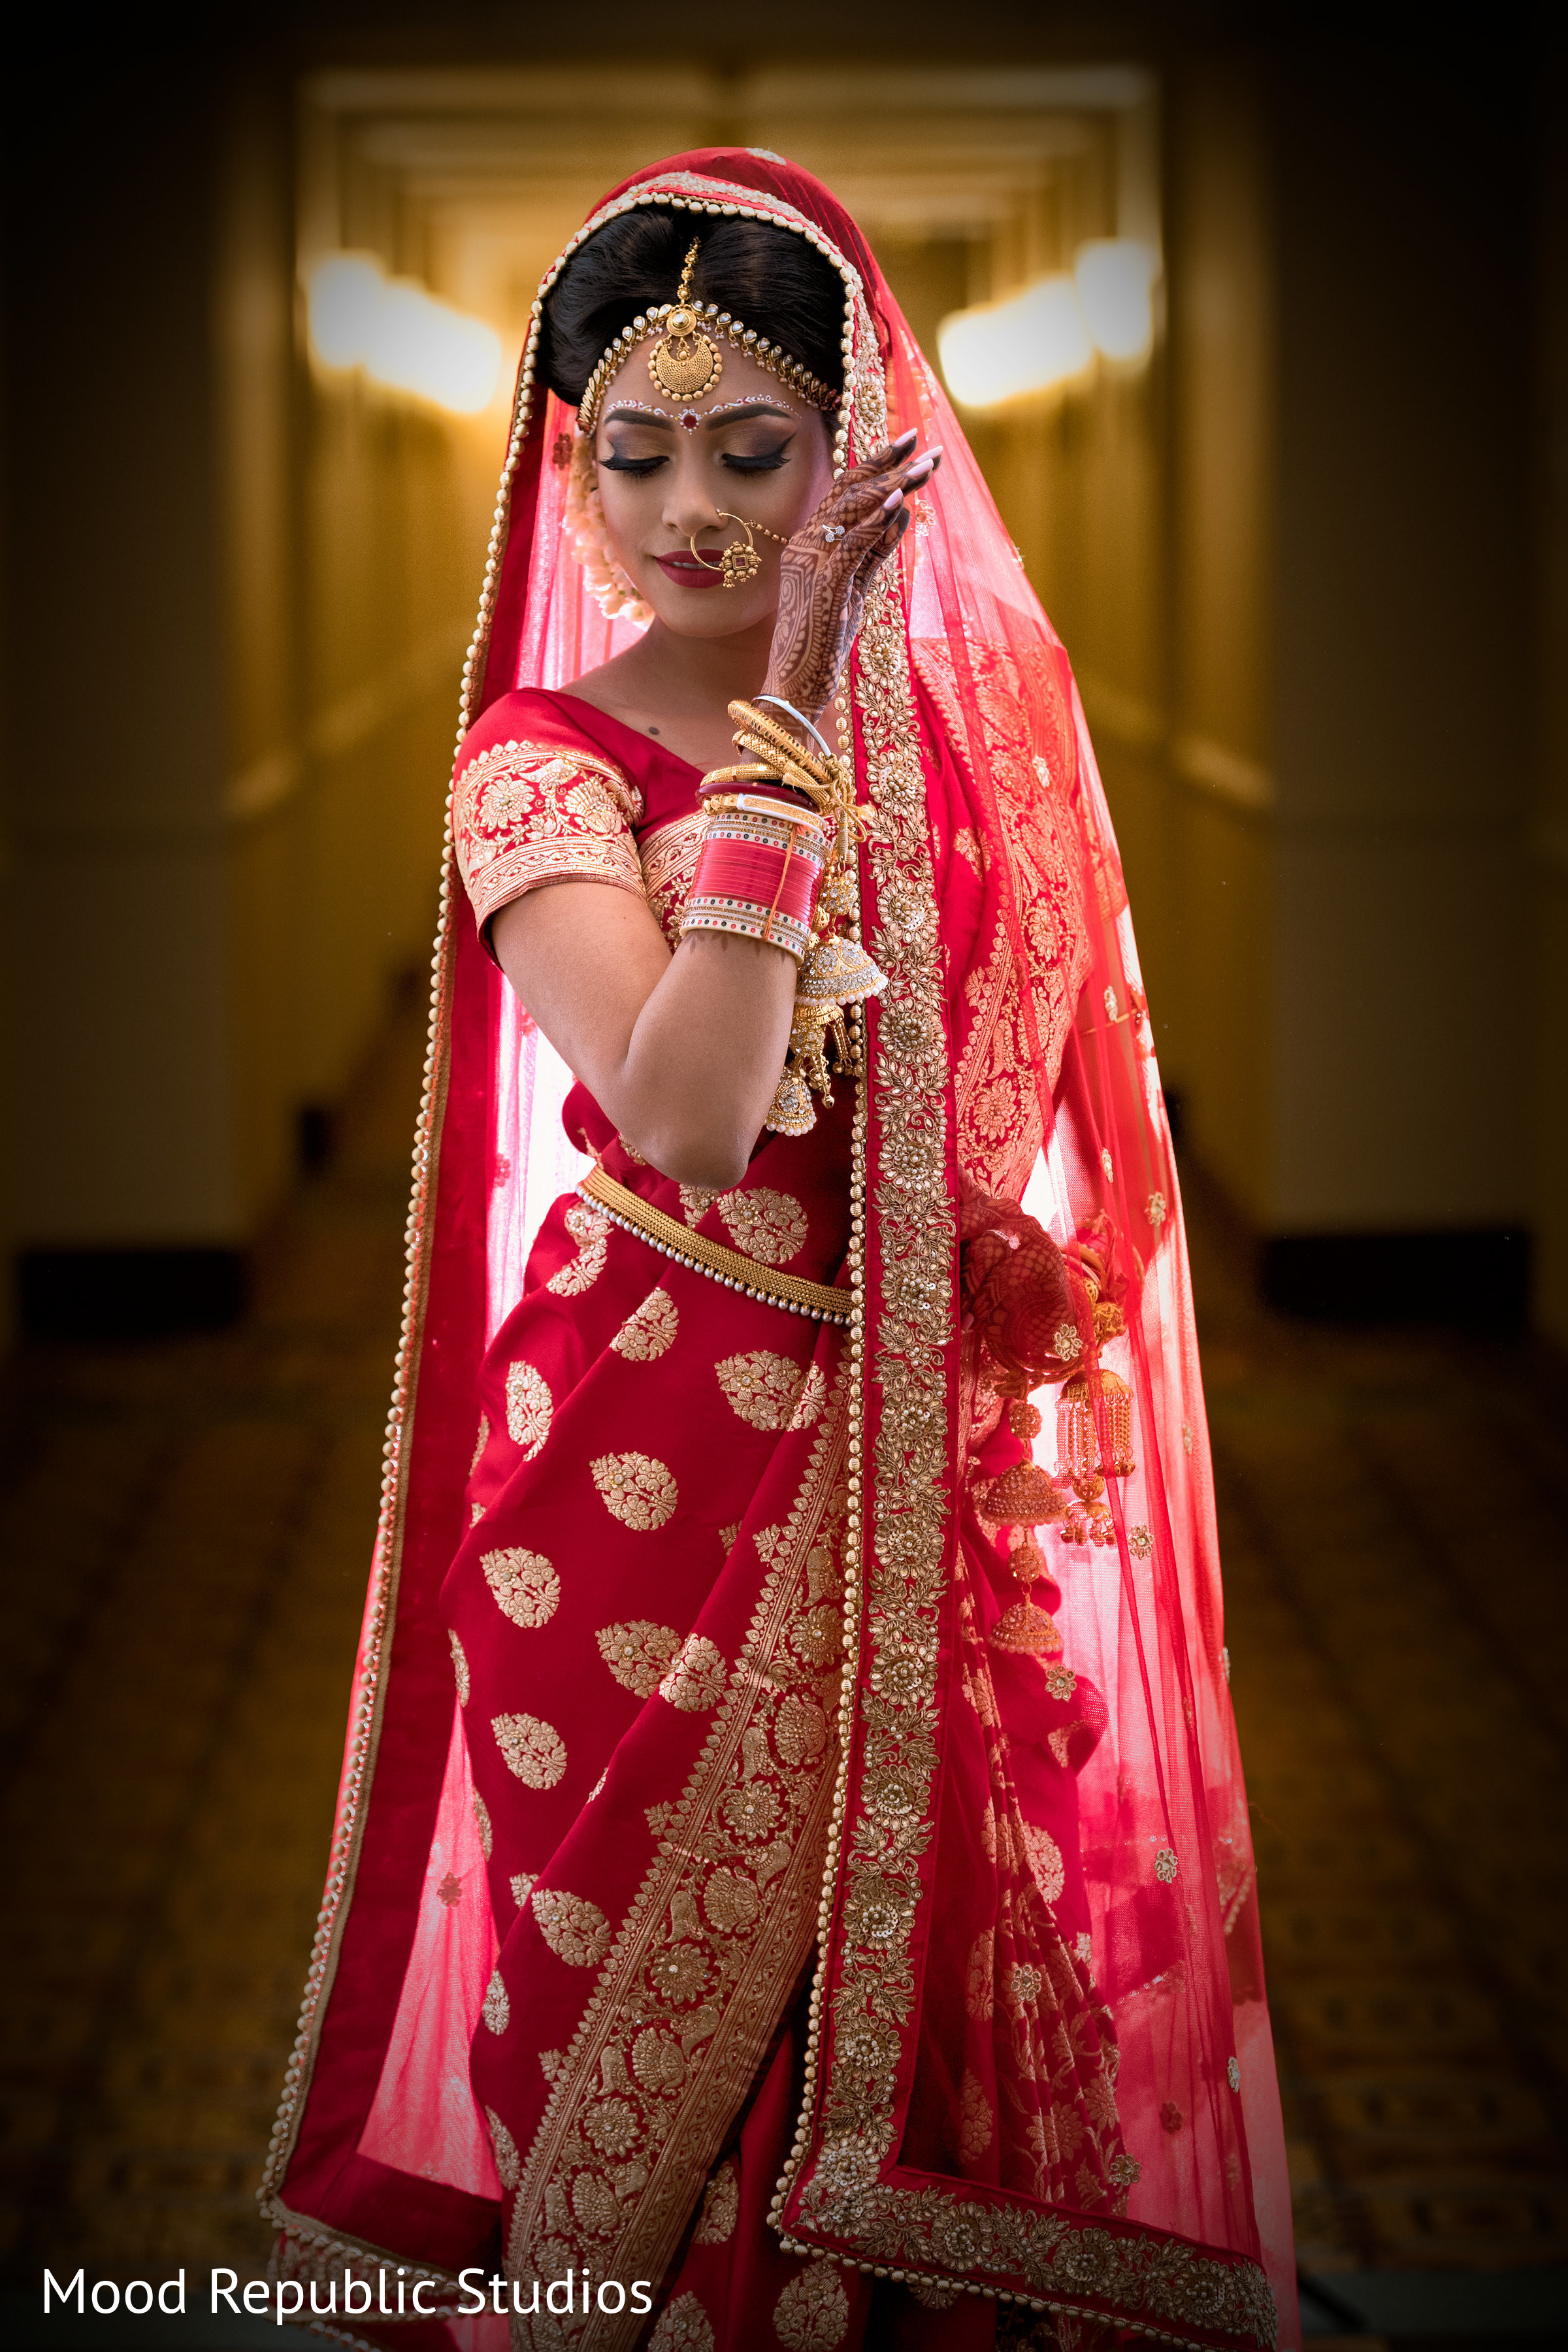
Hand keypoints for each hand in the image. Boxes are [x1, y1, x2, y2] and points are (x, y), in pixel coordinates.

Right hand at [761, 429, 941, 720]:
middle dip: (888, 463)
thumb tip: (901, 512)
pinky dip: (874, 523)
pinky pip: (850, 546)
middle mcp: (806, 546)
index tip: (910, 445)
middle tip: (923, 443)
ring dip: (890, 485)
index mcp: (812, 545)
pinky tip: (898, 503)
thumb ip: (875, 552)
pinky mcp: (821, 587)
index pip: (846, 493)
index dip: (877, 464)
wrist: (795, 688)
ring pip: (851, 511)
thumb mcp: (857, 591)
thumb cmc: (823, 644)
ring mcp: (810, 565)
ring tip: (922, 466)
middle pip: (849, 492)